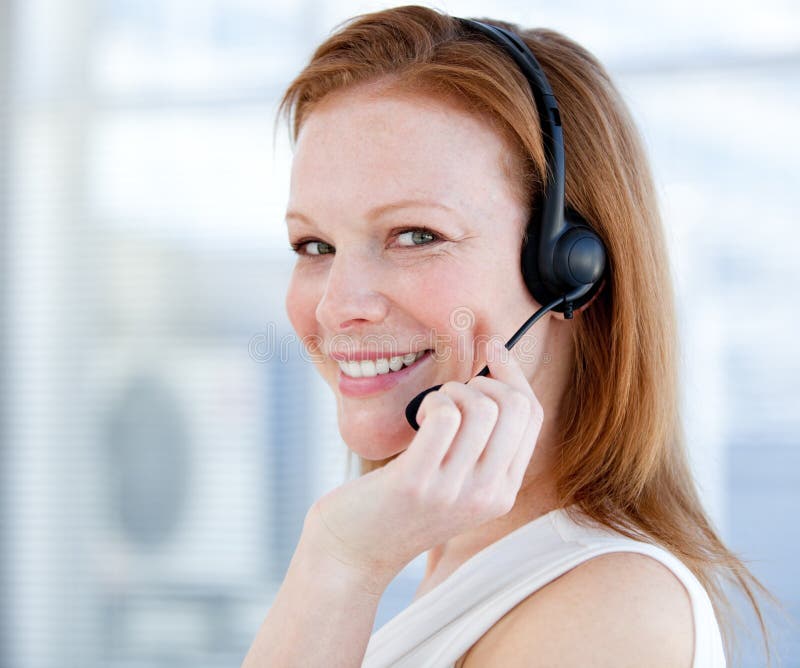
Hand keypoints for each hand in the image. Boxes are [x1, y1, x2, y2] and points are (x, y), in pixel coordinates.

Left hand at [305, 338, 543, 589]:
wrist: (355, 550)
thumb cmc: (401, 502)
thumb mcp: (456, 479)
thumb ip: (481, 443)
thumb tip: (497, 370)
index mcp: (503, 492)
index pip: (532, 416)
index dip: (513, 375)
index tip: (493, 351)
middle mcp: (487, 495)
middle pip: (514, 407)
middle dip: (483, 382)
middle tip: (451, 395)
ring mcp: (454, 492)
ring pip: (482, 408)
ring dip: (453, 391)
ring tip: (432, 409)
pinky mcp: (416, 483)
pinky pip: (446, 417)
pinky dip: (433, 403)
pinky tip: (418, 418)